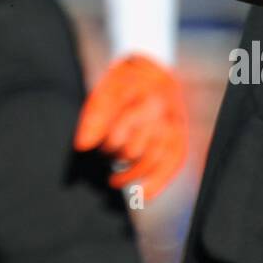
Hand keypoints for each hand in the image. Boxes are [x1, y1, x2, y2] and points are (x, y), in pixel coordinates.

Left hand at [74, 53, 187, 199]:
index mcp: (139, 92)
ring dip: (130, 175)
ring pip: (151, 159)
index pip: (117, 128)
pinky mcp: (180, 136)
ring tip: (113, 181)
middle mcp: (160, 108)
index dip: (101, 142)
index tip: (86, 146)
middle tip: (104, 154)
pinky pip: (172, 163)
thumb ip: (93, 116)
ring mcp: (173, 123)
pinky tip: (143, 196)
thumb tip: (82, 146)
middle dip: (113, 155)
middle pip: (132, 147)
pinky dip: (158, 183)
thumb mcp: (104, 88)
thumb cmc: (124, 81)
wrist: (154, 66)